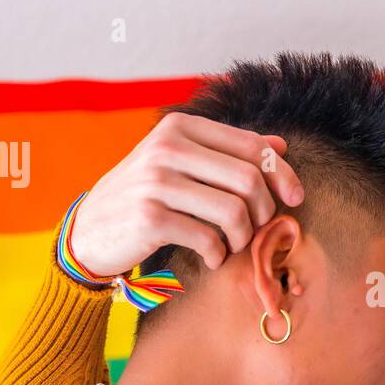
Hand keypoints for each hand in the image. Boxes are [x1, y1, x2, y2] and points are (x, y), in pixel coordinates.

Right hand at [68, 111, 303, 276]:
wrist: (89, 229)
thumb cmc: (145, 195)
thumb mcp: (182, 163)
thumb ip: (228, 152)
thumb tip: (280, 146)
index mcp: (180, 127)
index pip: (251, 146)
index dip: (282, 174)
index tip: (294, 199)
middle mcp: (167, 147)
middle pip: (248, 180)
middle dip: (265, 211)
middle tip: (257, 229)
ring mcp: (156, 182)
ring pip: (233, 211)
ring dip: (242, 237)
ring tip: (233, 245)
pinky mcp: (150, 218)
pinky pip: (208, 239)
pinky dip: (217, 254)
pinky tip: (211, 257)